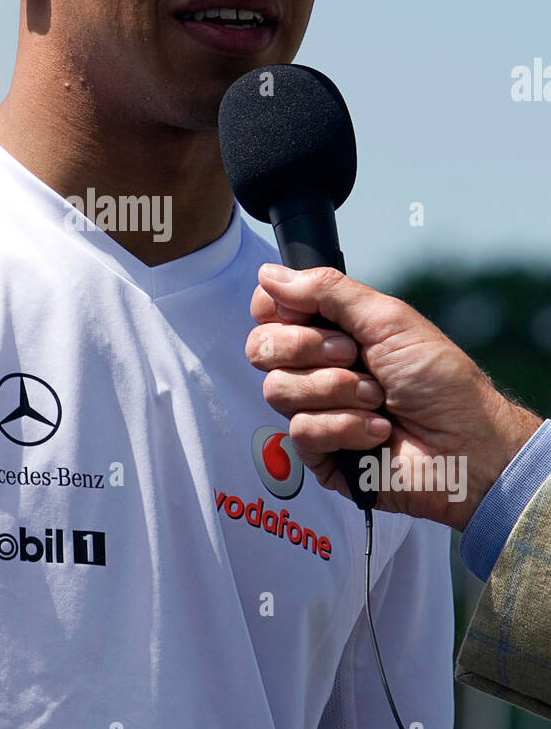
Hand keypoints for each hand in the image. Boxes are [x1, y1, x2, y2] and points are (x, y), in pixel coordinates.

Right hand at [245, 264, 541, 530]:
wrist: (468, 443)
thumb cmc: (439, 380)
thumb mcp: (387, 319)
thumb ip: (326, 291)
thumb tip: (267, 274)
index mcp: (329, 330)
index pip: (269, 310)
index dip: (279, 309)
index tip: (312, 314)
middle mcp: (315, 368)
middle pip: (260, 347)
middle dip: (308, 348)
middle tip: (352, 355)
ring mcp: (314, 410)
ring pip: (278, 389)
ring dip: (336, 390)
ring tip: (378, 399)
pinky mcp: (318, 453)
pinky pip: (300, 430)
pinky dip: (345, 426)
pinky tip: (378, 431)